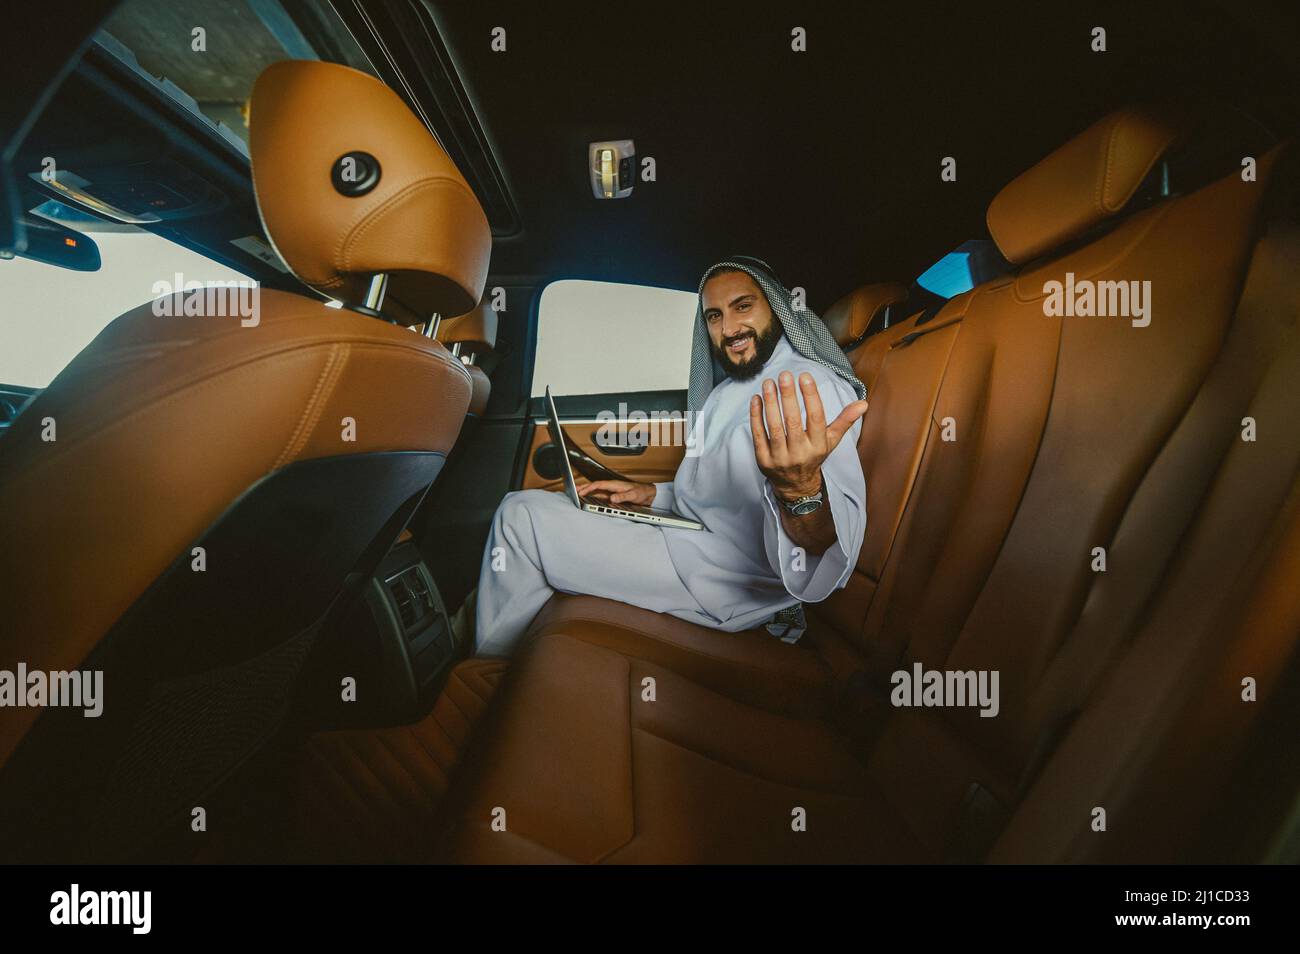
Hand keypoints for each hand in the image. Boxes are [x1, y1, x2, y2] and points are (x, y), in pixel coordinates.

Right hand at [577, 479, 656, 505]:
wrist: (649, 493)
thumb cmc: (642, 492)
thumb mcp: (634, 495)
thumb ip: (623, 496)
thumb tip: (612, 498)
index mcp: (615, 484)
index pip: (599, 484)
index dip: (589, 488)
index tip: (582, 492)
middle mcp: (612, 487)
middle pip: (595, 486)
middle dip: (584, 487)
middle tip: (574, 489)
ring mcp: (612, 491)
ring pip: (597, 490)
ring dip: (587, 491)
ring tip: (578, 493)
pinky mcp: (614, 496)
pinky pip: (601, 495)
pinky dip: (593, 495)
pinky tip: (588, 498)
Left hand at [750, 371, 867, 500]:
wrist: (795, 486)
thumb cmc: (813, 456)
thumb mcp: (831, 440)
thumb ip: (845, 420)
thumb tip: (863, 403)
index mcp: (818, 445)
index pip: (816, 418)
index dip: (810, 396)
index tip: (805, 376)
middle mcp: (800, 452)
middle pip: (793, 421)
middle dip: (788, 396)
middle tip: (785, 375)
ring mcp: (780, 458)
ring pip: (773, 427)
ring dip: (770, 403)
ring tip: (768, 382)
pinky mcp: (763, 460)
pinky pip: (758, 435)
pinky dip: (756, 416)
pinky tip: (756, 398)